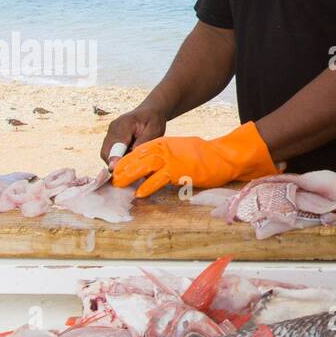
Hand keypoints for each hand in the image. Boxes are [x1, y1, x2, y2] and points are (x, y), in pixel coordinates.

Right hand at [100, 105, 166, 165]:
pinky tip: (128, 159)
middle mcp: (113, 128)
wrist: (150, 111)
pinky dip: (117, 158)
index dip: (115, 159)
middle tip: (127, 173)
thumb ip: (143, 142)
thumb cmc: (154, 120)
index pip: (115, 146)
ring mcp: (110, 132)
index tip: (116, 171)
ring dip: (116, 161)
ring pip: (106, 153)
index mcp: (123, 125)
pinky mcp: (111, 137)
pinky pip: (110, 152)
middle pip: (106, 152)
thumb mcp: (154, 130)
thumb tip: (132, 157)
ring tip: (130, 165)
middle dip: (114, 164)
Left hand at [110, 121, 276, 198]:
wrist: (223, 156)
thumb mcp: (181, 150)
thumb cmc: (204, 155)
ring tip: (119, 185)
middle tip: (112, 179)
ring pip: (143, 166)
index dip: (126, 161)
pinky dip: (147, 186)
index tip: (116, 170)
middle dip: (123, 168)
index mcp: (164, 143)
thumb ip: (167, 155)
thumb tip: (154, 166)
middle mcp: (164, 149)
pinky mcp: (178, 170)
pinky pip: (158, 179)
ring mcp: (171, 159)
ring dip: (129, 176)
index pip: (139, 151)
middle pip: (137, 157)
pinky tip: (139, 193)